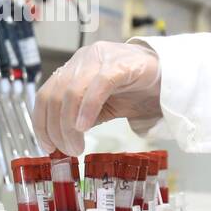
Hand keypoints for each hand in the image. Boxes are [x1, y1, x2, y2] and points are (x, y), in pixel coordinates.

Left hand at [33, 41, 162, 155]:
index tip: (47, 146)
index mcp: (74, 68)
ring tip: (77, 146)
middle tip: (68, 151)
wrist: (169, 79)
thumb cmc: (134, 91)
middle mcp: (83, 59)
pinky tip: (85, 127)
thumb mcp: (100, 108)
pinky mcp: (121, 64)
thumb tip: (60, 141)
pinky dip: (87, 108)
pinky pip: (98, 85)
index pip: (45, 94)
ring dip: (69, 125)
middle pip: (55, 95)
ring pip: (72, 92)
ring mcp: (101, 59)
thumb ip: (80, 118)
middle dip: (56, 129)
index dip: (41, 123)